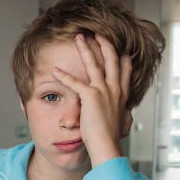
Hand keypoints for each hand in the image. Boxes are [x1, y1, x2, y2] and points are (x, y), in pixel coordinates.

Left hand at [51, 33, 132, 165]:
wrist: (107, 146)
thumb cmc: (110, 139)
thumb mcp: (119, 124)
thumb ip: (121, 117)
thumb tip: (125, 119)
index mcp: (121, 95)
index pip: (125, 70)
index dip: (122, 57)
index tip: (120, 49)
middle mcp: (115, 89)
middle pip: (111, 59)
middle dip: (103, 43)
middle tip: (96, 33)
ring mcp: (104, 91)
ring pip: (94, 63)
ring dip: (85, 48)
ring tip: (78, 37)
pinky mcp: (90, 97)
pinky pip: (74, 82)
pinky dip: (63, 76)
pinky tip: (54, 70)